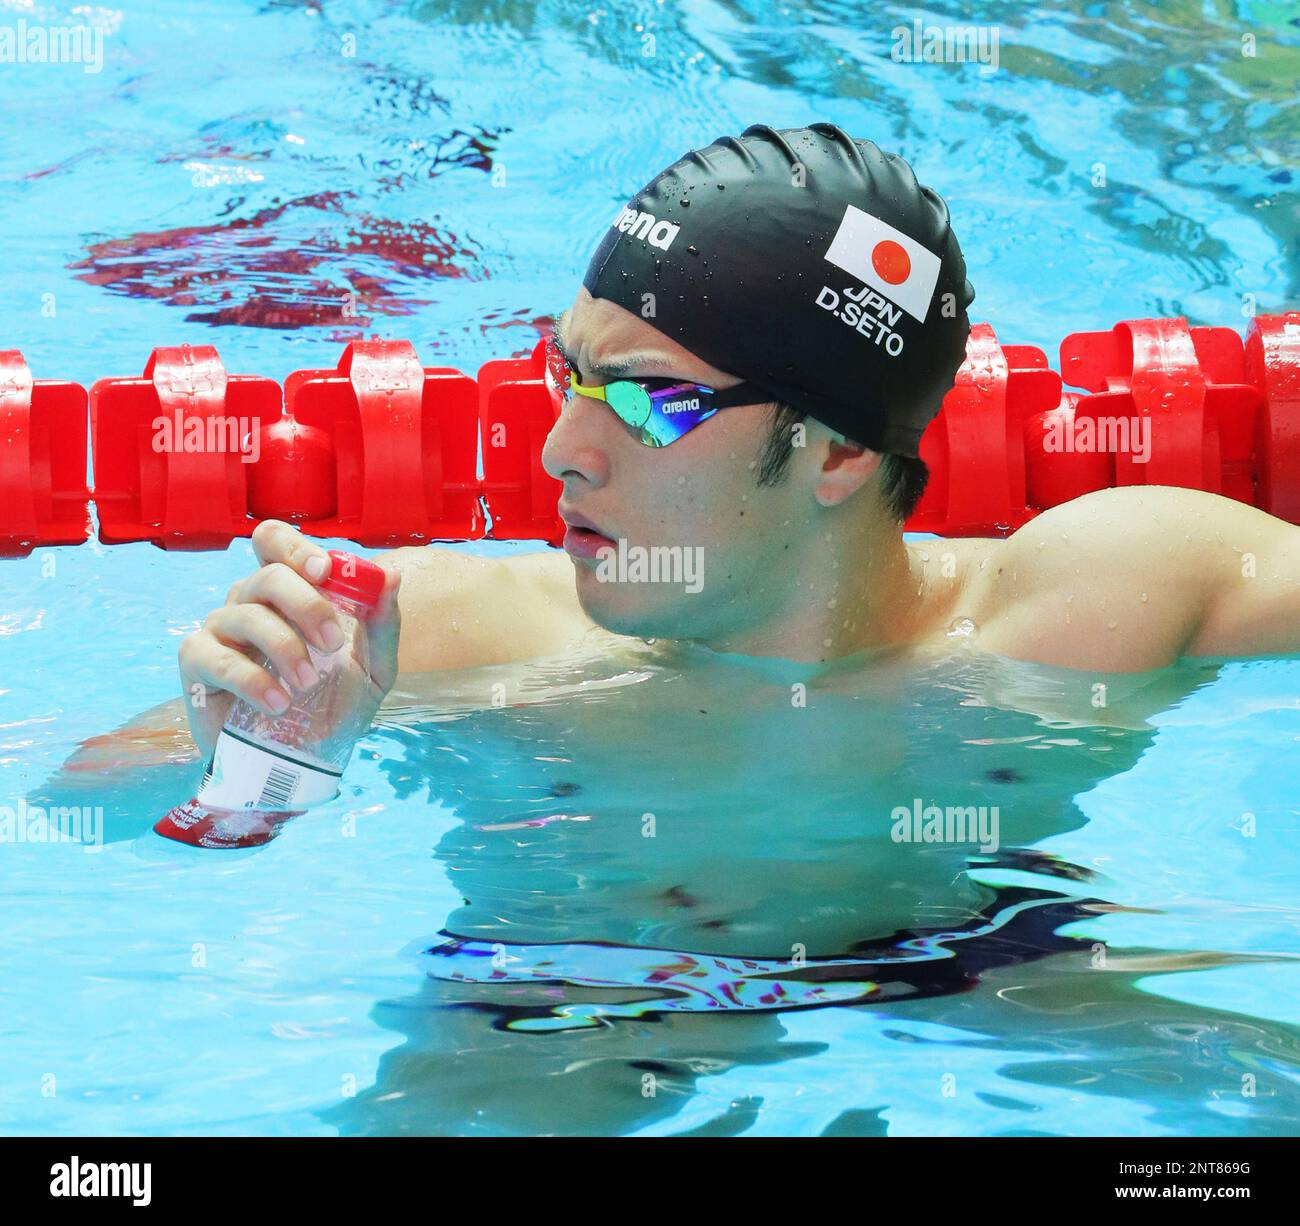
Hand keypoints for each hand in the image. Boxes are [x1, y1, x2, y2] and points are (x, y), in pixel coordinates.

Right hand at [178, 521, 401, 758]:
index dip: (296, 549)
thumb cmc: (330, 705)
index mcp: (286, 591)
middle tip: (332, 642)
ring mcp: (219, 629)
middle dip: (307, 605)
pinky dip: (252, 680)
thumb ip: (382, 625)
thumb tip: (392, 578)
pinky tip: (278, 703)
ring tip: (307, 684)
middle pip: (268, 575)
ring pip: (247, 615)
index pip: (274, 542)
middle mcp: (248, 601)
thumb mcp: (372, 669)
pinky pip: (218, 658)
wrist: (299, 761)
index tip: (325, 571)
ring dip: (285, 648)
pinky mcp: (197, 664)